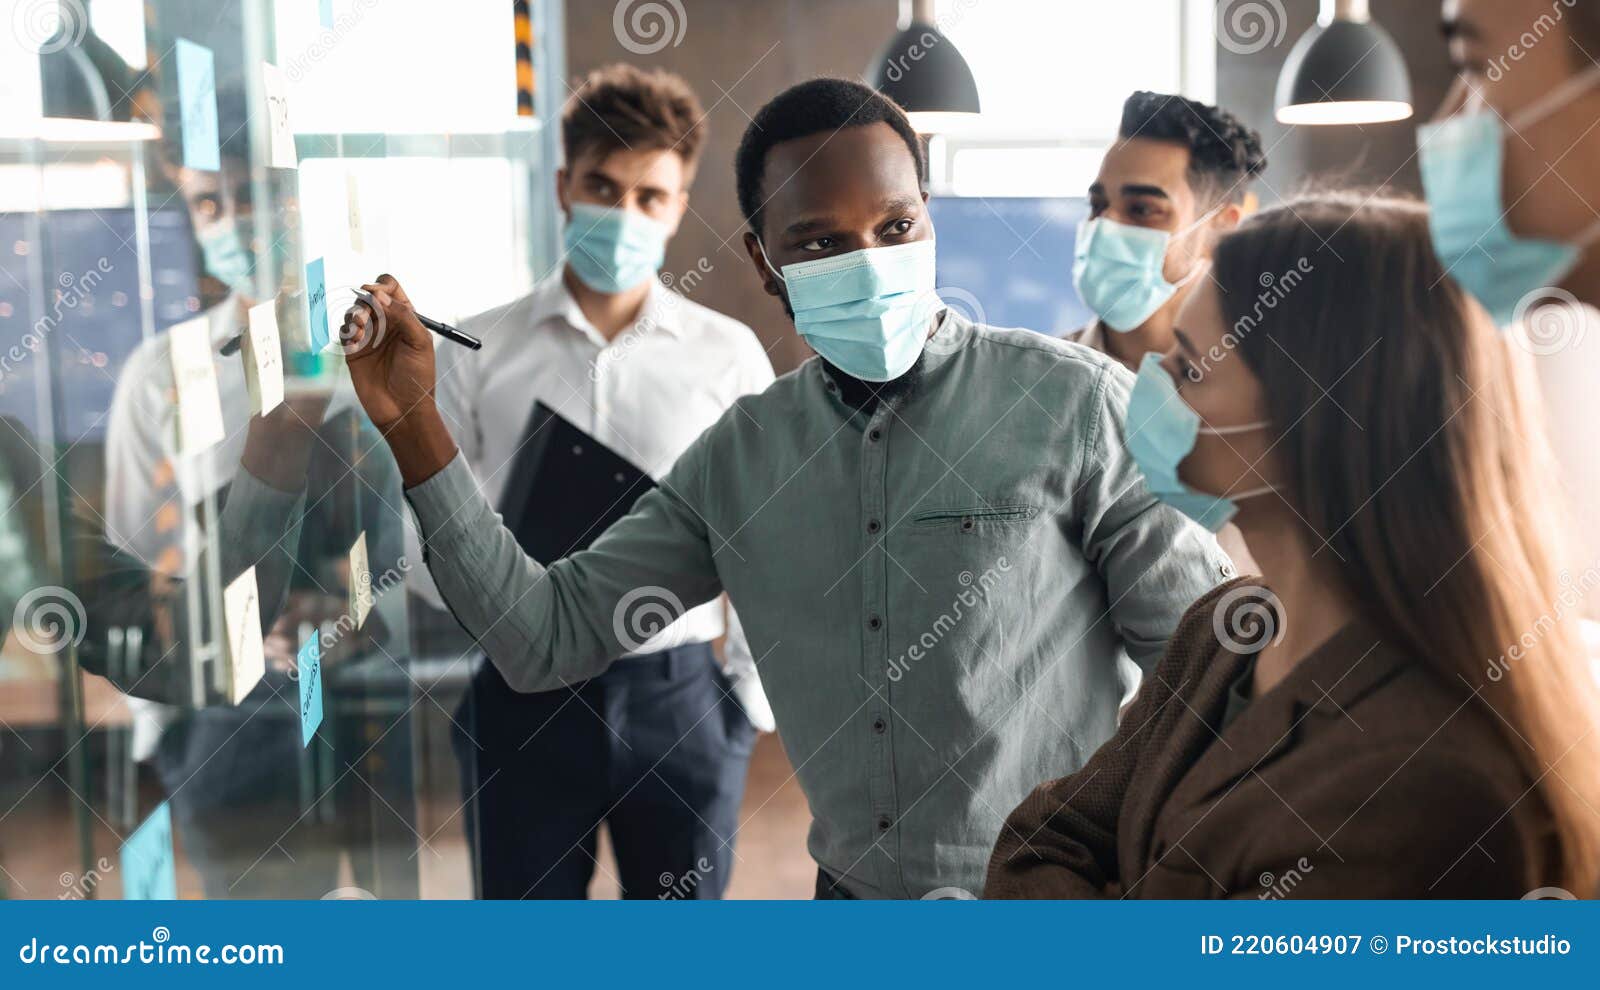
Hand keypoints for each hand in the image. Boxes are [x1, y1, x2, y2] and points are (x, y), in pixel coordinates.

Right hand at [342, 275, 457, 485]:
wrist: (402, 410)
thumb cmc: (417, 377)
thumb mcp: (419, 342)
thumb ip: (403, 315)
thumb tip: (379, 295)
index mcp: (406, 317)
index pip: (390, 288)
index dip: (382, 285)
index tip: (376, 294)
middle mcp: (386, 324)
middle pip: (368, 296)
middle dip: (365, 300)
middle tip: (367, 314)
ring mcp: (369, 337)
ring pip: (354, 311)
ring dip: (355, 314)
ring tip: (360, 329)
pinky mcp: (354, 350)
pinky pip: (344, 330)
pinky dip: (347, 329)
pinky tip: (355, 340)